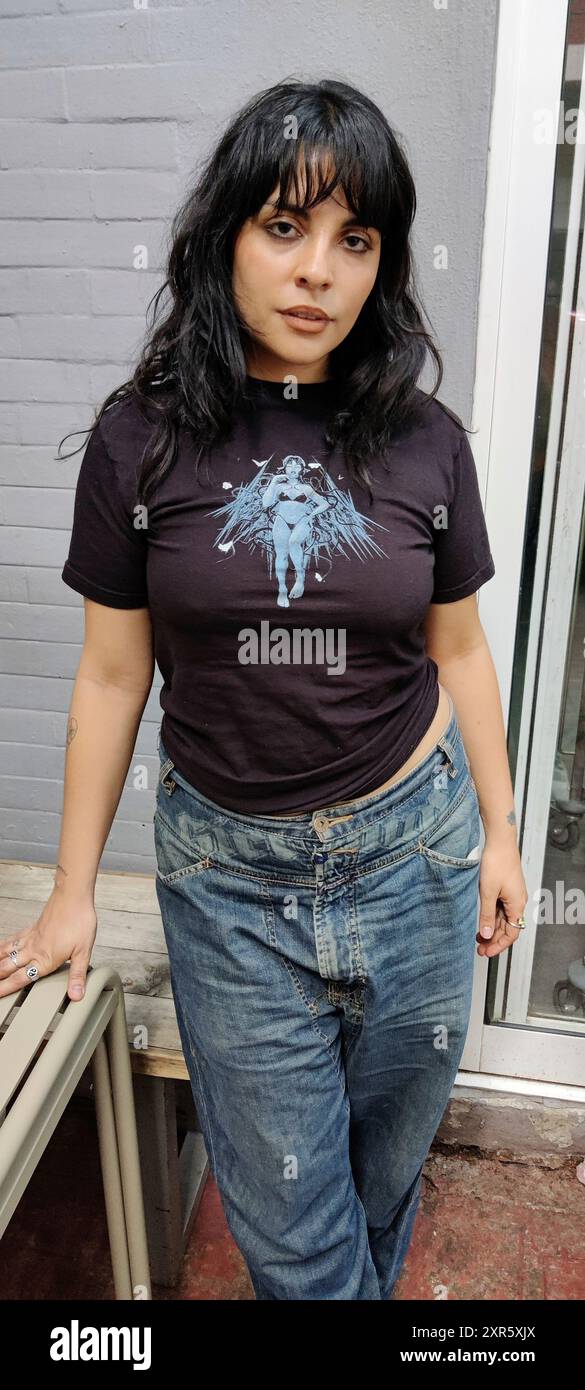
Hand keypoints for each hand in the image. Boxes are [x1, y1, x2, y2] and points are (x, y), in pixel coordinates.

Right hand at [0, 887, 96, 1000]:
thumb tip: (76, 996)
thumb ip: (77, 975)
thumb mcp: (83, 952)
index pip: (20, 979)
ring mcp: (30, 938)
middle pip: (8, 967)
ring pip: (6, 954)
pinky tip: (0, 949)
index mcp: (45, 959)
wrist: (73, 896)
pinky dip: (2, 947)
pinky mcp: (31, 929)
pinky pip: (12, 940)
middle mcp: (33, 950)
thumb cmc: (79, 920)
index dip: (5, 989)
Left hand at [476, 837, 527, 956]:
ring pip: (503, 919)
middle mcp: (517, 902)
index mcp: (517, 905)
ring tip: (478, 938)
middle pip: (508, 928)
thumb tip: (486, 935)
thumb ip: (486, 915)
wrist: (500, 841)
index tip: (486, 952)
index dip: (499, 945)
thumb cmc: (497, 863)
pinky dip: (491, 917)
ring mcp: (512, 895)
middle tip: (479, 949)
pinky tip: (481, 921)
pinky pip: (500, 909)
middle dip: (494, 940)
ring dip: (491, 929)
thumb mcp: (488, 892)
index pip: (512, 933)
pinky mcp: (506, 889)